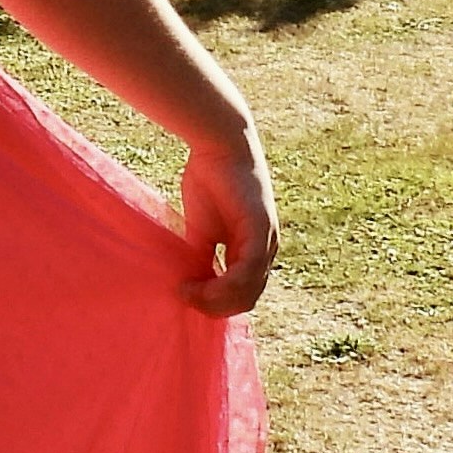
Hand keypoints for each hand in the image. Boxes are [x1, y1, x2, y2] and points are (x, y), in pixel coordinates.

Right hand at [178, 130, 278, 315]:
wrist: (220, 145)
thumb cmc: (210, 179)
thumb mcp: (202, 228)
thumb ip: (202, 255)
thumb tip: (192, 284)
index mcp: (254, 251)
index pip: (242, 294)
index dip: (214, 303)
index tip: (184, 294)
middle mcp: (266, 251)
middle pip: (246, 300)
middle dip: (213, 307)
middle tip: (184, 297)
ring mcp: (267, 243)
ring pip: (248, 292)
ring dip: (214, 301)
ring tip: (187, 292)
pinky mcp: (262, 232)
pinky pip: (246, 273)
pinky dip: (221, 286)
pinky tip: (197, 283)